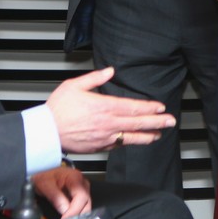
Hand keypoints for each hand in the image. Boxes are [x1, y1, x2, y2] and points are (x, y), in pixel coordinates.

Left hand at [32, 166, 91, 217]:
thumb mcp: (45, 185)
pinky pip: (82, 207)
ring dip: (77, 215)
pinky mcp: (80, 196)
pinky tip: (67, 218)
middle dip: (77, 215)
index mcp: (75, 177)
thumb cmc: (45, 176)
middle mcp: (82, 183)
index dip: (74, 210)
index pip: (81, 196)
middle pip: (87, 203)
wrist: (43, 174)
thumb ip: (55, 196)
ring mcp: (82, 190)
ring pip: (86, 206)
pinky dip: (75, 214)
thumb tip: (65, 210)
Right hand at [44, 66, 175, 153]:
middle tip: (171, 121)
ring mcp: (104, 138)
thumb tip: (109, 71)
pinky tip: (137, 140)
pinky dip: (131, 143)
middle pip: (138, 124)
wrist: (46, 133)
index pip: (133, 108)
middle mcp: (108, 124)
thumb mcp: (74, 85)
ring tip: (160, 134)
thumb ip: (94, 78)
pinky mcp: (99, 147)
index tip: (161, 107)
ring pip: (132, 138)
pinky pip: (119, 145)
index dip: (149, 108)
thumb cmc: (57, 110)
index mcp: (104, 107)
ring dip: (149, 135)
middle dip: (157, 122)